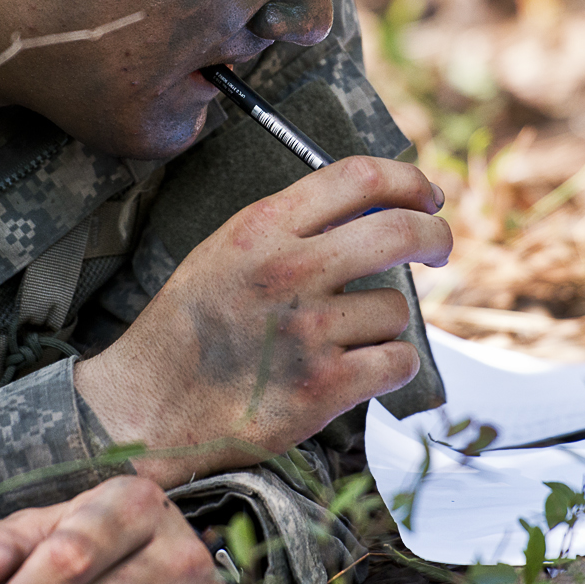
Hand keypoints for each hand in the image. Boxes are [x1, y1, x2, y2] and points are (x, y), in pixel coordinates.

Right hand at [74, 155, 449, 483]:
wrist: (148, 406)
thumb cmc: (188, 330)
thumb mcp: (222, 252)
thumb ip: (287, 228)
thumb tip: (368, 209)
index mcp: (262, 228)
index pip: (358, 177)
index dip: (407, 180)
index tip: (426, 196)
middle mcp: (289, 271)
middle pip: (400, 232)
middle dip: (434, 237)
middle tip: (436, 250)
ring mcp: (309, 330)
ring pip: (395, 309)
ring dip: (383, 324)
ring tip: (342, 339)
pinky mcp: (324, 387)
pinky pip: (398, 361)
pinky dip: (390, 367)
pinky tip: (360, 370)